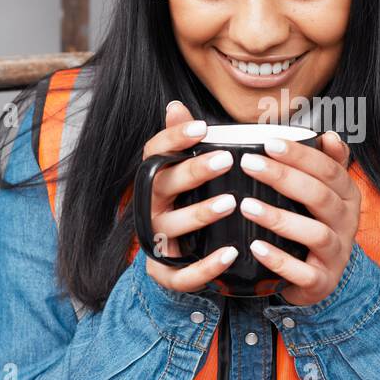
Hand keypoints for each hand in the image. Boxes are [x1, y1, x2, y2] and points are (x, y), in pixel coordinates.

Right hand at [142, 100, 238, 292]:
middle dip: (194, 172)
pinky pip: (183, 274)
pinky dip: (206, 266)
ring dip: (201, 214)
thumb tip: (175, 106)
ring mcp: (155, 242)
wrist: (168, 261)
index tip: (202, 126)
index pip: (154, 154)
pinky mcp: (165, 273)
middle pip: (163, 186)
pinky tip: (231, 253)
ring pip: (172, 227)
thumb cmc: (182, 208)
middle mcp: (148, 209)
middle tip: (226, 159)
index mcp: (153, 182)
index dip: (174, 138)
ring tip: (231, 202)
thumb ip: (180, 144)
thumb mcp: (180, 176)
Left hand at [237, 131, 360, 304]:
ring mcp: (337, 254)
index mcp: (347, 196)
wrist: (323, 277)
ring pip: (316, 234)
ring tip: (246, 205)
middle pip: (320, 197)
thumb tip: (328, 135)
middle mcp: (347, 223)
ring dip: (279, 218)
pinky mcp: (322, 281)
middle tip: (249, 164)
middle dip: (284, 178)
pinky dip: (280, 260)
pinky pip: (304, 272)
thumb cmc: (316, 225)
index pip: (329, 169)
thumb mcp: (326, 194)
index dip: (300, 155)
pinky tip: (255, 247)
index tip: (268, 142)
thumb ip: (327, 164)